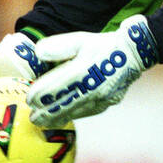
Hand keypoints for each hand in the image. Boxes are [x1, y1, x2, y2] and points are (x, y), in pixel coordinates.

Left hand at [26, 16, 158, 126]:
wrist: (133, 53)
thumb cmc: (103, 45)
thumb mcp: (80, 39)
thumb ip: (58, 46)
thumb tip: (38, 53)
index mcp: (82, 70)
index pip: (56, 87)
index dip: (41, 95)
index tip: (29, 99)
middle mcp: (91, 88)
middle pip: (64, 104)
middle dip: (46, 113)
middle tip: (33, 119)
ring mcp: (101, 98)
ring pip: (75, 112)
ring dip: (58, 118)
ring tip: (44, 123)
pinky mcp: (108, 103)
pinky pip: (86, 112)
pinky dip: (73, 116)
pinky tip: (64, 118)